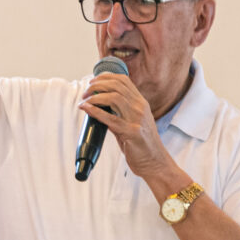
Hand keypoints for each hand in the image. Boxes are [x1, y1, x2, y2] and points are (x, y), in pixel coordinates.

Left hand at [77, 73, 183, 187]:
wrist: (155, 163)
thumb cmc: (141, 145)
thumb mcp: (133, 123)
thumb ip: (120, 113)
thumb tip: (99, 108)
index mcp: (141, 103)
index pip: (123, 80)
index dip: (106, 77)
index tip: (93, 81)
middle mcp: (140, 107)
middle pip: (117, 86)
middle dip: (97, 85)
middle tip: (85, 92)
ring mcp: (137, 119)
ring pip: (114, 98)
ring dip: (95, 97)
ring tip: (84, 101)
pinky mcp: (132, 133)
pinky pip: (111, 118)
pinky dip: (96, 111)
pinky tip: (86, 109)